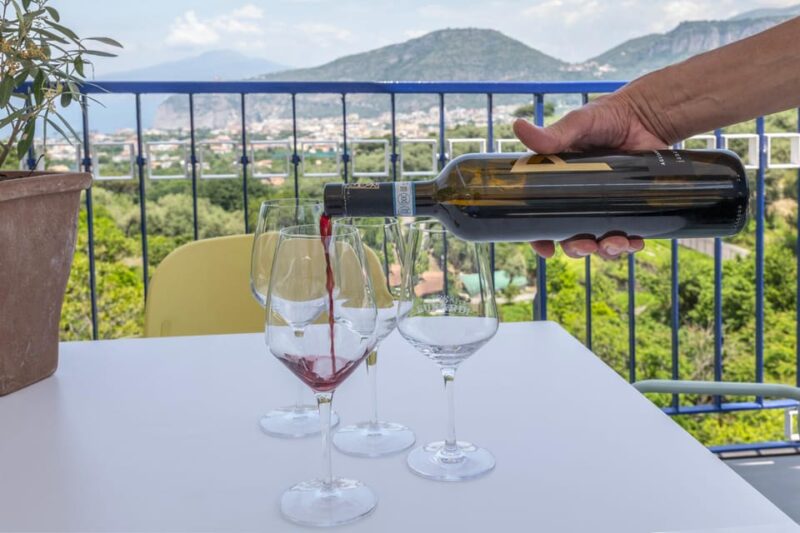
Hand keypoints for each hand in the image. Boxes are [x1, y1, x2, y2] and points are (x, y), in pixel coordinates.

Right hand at [513, 92, 668, 258]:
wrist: (646, 113)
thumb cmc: (606, 117)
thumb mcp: (578, 125)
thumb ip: (553, 134)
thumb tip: (518, 127)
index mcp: (559, 183)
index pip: (543, 217)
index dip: (541, 238)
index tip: (546, 249)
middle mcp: (580, 199)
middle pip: (571, 237)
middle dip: (577, 248)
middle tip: (586, 245)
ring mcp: (606, 204)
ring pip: (600, 240)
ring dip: (606, 250)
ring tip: (615, 243)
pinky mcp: (631, 205)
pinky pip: (628, 233)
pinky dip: (631, 243)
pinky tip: (635, 241)